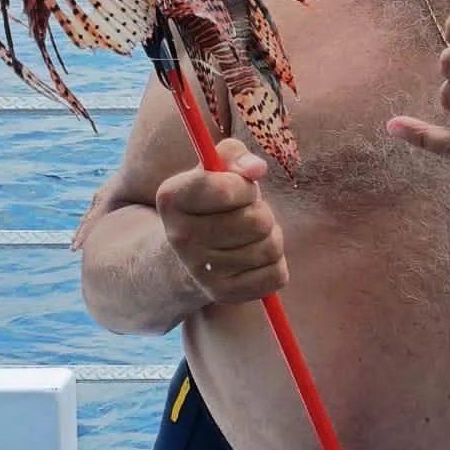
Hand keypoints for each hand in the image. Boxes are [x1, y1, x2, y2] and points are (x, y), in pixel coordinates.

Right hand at [155, 139, 287, 302]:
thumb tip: (257, 169)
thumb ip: (235, 155)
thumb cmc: (210, 199)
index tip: (239, 187)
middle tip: (245, 213)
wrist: (184, 255)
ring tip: (249, 234)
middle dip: (261, 211)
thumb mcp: (215, 167)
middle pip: (257, 220)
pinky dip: (274, 263)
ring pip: (270, 247)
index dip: (244, 186)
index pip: (226, 189)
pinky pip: (276, 275)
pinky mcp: (222, 294)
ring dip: (270, 236)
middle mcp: (181, 237)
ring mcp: (200, 271)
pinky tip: (253, 257)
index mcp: (173, 198)